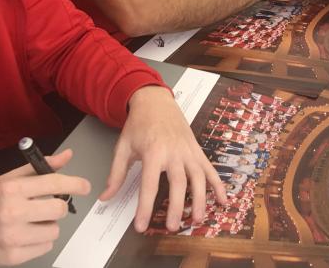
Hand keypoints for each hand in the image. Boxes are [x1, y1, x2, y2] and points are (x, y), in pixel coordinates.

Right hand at [0, 149, 89, 264]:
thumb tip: (66, 157)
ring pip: (53, 231)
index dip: (74, 184)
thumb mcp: (6, 179)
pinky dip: (39, 241)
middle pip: (59, 210)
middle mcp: (11, 212)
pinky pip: (44, 248)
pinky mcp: (12, 256)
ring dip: (47, 226)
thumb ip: (37, 168)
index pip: (53, 184)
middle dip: (57, 207)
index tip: (84, 186)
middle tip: (45, 207)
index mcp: (11, 189)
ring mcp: (12, 237)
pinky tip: (23, 235)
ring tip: (29, 223)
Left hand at [100, 86, 228, 232]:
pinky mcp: (197, 150)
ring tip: (196, 219)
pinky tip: (222, 201)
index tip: (141, 226)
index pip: (149, 185)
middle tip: (171, 227)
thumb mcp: (123, 147)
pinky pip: (210, 169)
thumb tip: (105, 198)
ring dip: (199, 200)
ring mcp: (189, 151)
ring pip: (198, 178)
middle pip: (178, 183)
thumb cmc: (138, 125)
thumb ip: (116, 174)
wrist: (155, 100)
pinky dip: (218, 185)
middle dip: (175, 207)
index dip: (145, 207)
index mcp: (153, 152)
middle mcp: (174, 152)